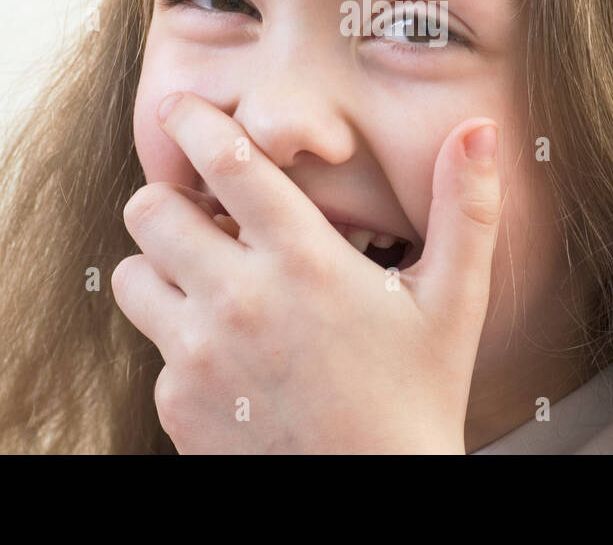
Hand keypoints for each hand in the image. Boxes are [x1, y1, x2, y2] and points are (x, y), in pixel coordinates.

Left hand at [112, 91, 501, 453]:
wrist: (371, 503)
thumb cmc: (418, 398)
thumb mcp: (454, 303)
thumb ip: (466, 209)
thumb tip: (481, 129)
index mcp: (304, 259)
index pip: (223, 159)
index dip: (192, 120)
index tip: (180, 108)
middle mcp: (238, 299)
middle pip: (151, 210)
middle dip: (169, 201)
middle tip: (202, 213)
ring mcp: (199, 356)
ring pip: (132, 274)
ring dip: (161, 267)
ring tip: (208, 282)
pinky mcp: (176, 404)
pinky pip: (152, 347)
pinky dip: (179, 340)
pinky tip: (232, 358)